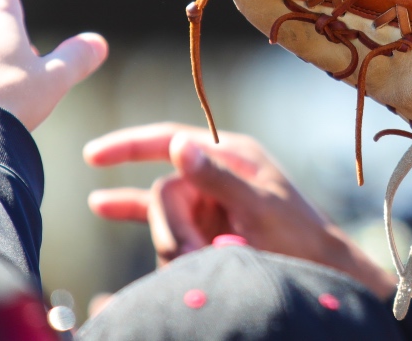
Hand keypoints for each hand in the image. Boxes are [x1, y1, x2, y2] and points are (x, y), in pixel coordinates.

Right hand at [83, 123, 396, 298]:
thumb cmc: (298, 235)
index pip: (169, 140)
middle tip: (189, 255)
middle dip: (170, 226)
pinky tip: (103, 205)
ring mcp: (209, 201)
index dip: (129, 146)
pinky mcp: (204, 227)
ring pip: (163, 217)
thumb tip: (179, 144)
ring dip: (171, 241)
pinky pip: (163, 222)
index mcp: (233, 154)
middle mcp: (216, 173)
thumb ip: (219, 177)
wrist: (318, 271)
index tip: (92, 155)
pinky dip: (139, 220)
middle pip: (164, 193)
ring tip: (194, 262)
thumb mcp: (260, 205)